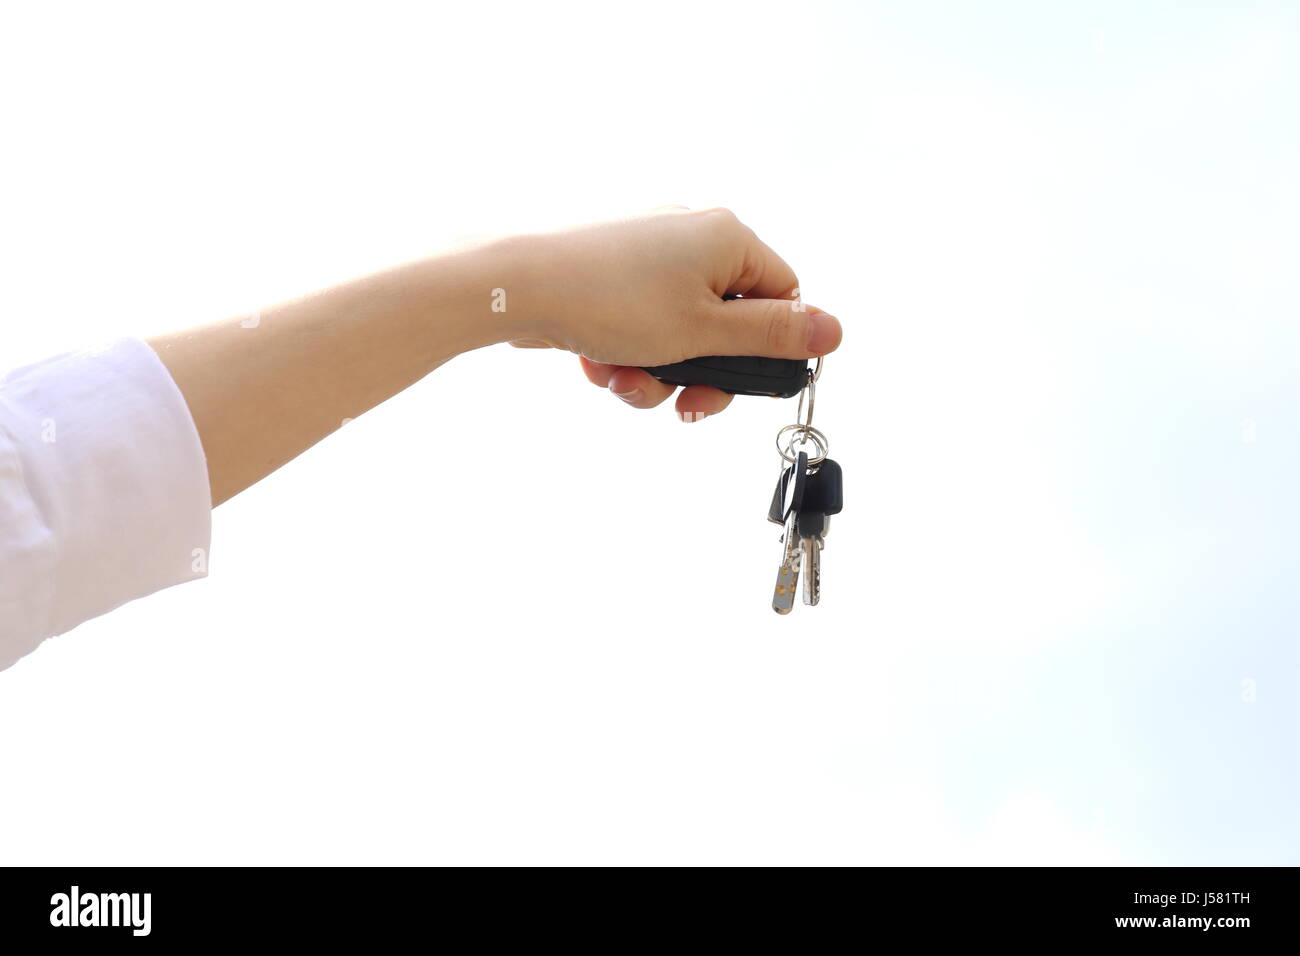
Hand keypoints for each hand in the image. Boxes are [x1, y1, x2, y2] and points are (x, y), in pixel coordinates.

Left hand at [508, 207, 840, 420]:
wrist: (514, 285)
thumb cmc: (607, 299)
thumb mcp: (703, 332)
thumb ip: (771, 337)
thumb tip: (834, 331)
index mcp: (727, 238)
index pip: (782, 296)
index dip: (766, 350)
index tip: (738, 384)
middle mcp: (691, 236)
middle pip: (728, 324)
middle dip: (701, 373)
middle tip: (681, 402)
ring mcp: (649, 254)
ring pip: (680, 334)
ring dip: (657, 372)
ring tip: (622, 377)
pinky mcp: (613, 273)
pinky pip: (642, 325)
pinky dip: (627, 353)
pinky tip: (598, 361)